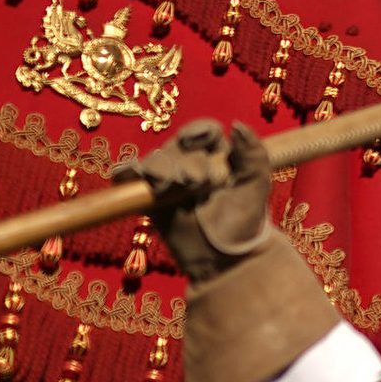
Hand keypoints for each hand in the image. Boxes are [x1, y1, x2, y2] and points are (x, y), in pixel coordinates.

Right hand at [133, 120, 275, 282]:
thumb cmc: (244, 220)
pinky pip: (129, 179)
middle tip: (197, 185)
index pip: (203, 131)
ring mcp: (168, 179)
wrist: (225, 257)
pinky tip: (126, 175)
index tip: (199, 141)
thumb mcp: (256, 186)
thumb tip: (235, 124)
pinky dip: (124, 173)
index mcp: (217, 154)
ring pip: (154, 161)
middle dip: (184, 162)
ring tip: (170, 188)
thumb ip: (253, 154)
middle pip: (176, 146)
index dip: (198, 132)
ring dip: (160, 170)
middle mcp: (190, 162)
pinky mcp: (149, 198)